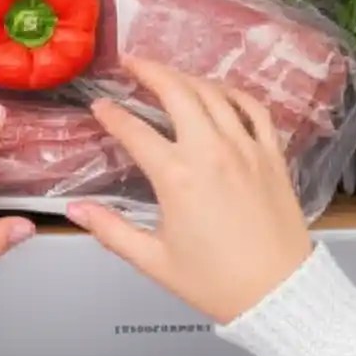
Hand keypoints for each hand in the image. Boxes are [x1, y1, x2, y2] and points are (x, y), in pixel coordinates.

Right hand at [65, 58, 312, 323]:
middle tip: (132, 63)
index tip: (100, 105)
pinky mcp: (271, 155)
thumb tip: (76, 210)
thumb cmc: (218, 282)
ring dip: (186, 78)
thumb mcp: (154, 260)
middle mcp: (211, 152)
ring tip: (168, 75)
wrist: (280, 293)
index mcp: (177, 177)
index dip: (112, 114)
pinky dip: (234, 93)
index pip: (134, 130)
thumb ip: (111, 230)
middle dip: (150, 71)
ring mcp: (246, 148)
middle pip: (176, 92)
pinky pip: (254, 108)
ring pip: (213, 93)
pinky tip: (220, 91)